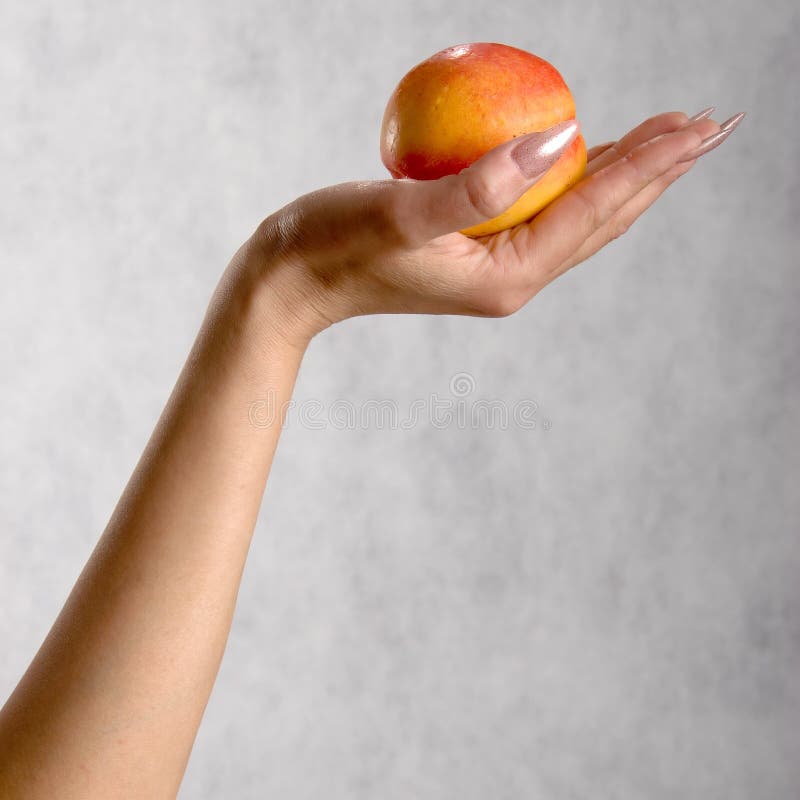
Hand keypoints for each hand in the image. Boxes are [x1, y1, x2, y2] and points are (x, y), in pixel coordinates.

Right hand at [249, 108, 740, 341]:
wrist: (294, 279)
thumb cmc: (334, 244)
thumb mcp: (399, 212)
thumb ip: (478, 183)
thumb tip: (559, 136)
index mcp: (508, 276)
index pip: (593, 212)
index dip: (650, 166)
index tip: (701, 125)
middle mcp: (512, 277)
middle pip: (600, 218)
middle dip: (657, 173)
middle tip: (710, 128)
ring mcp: (494, 264)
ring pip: (576, 214)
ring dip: (623, 174)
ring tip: (668, 139)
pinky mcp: (474, 247)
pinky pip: (537, 207)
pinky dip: (570, 175)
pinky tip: (582, 148)